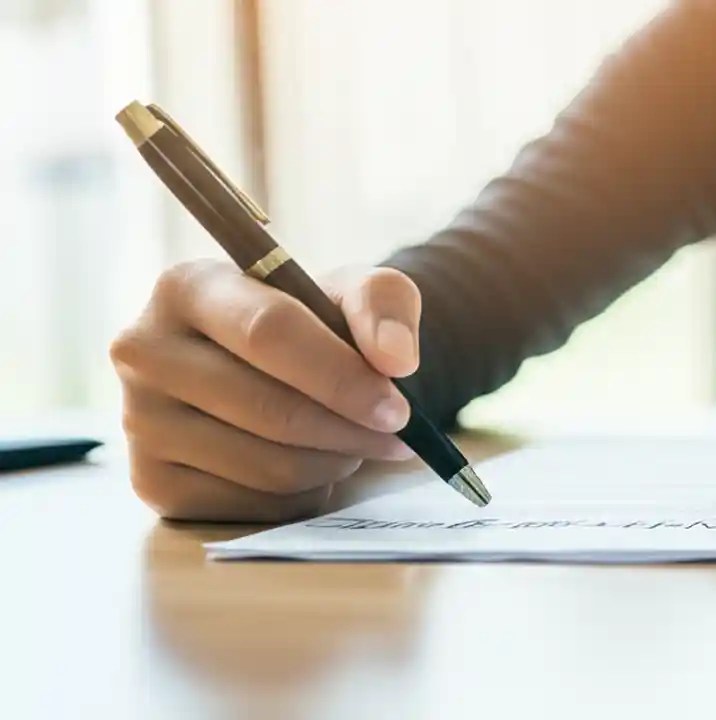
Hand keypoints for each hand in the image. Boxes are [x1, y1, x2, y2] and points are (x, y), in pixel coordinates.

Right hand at [111, 261, 421, 520]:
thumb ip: (384, 305)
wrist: (273, 368)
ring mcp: (138, 422)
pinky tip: (313, 464)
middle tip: (397, 436)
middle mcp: (143, 351)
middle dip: (350, 430)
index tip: (398, 409)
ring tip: (356, 441)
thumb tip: (396, 359)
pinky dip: (303, 494)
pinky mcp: (151, 482)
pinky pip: (252, 506)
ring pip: (265, 465)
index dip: (342, 376)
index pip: (270, 333)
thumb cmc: (313, 323)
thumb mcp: (354, 291)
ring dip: (333, 461)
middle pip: (269, 409)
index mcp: (186, 286)